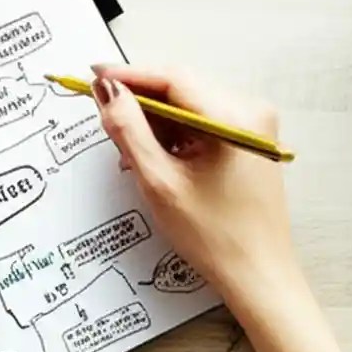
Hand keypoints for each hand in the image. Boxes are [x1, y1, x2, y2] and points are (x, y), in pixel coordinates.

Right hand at [91, 64, 346, 351]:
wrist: (258, 276)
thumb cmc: (215, 237)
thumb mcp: (160, 182)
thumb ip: (129, 130)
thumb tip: (106, 91)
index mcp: (235, 117)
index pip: (172, 78)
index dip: (128, 75)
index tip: (92, 77)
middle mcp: (250, 111)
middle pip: (180, 88)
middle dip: (140, 102)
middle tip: (105, 118)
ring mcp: (252, 125)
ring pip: (187, 105)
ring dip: (155, 122)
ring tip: (130, 152)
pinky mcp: (247, 140)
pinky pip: (201, 121)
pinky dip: (174, 134)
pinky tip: (155, 158)